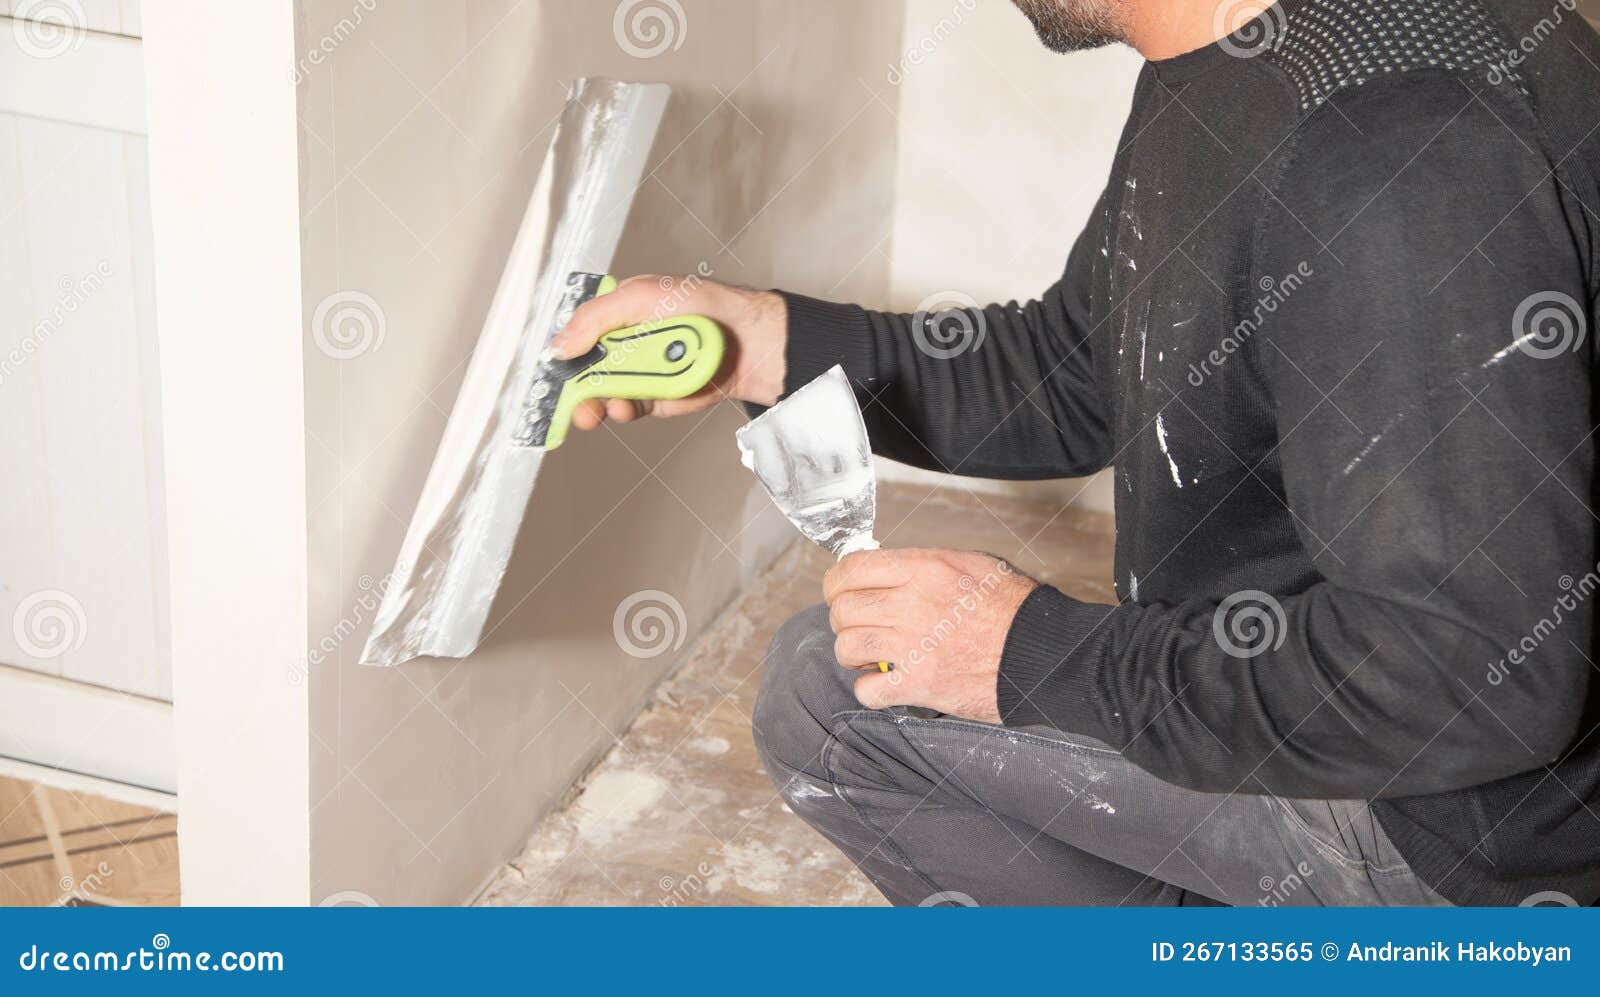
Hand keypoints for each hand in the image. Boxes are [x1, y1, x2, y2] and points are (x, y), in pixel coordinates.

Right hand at [550, 273, 787, 431]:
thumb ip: (595, 318)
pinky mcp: (653, 398)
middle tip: (565, 399)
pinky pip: (627, 409)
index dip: (560, 352)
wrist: (745, 342)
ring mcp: (637, 373)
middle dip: (570, 387)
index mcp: (615, 314)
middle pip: (582, 370)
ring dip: (592, 404)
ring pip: (600, 394)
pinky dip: (620, 412)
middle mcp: (622, 345)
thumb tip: (560, 346)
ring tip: (592, 410)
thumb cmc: (701, 305)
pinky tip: (621, 408)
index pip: (576, 333)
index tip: (547, 369)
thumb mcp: (640, 296)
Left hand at [822, 548, 1037, 722]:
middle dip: (843, 618)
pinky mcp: (920, 685)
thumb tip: (887, 569)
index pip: (852, 568)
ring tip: (871, 655)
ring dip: (854, 653)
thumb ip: (925, 565)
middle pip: (843, 609)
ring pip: (847, 647)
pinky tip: (886, 683)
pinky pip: (867, 690)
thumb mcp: (971, 564)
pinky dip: (870, 689)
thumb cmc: (1014, 608)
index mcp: (924, 569)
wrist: (1043, 652)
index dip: (837, 582)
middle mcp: (912, 604)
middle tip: (858, 625)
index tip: (839, 591)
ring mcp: (913, 647)